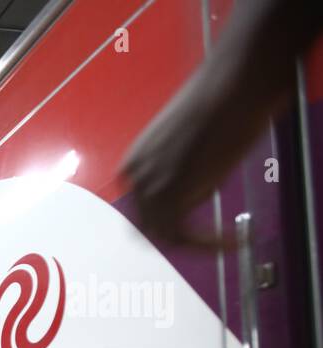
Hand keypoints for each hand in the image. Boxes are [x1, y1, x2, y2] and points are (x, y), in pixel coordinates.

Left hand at [120, 85, 236, 249]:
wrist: (229, 88)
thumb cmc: (219, 104)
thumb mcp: (188, 142)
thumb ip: (182, 169)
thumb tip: (193, 189)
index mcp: (134, 162)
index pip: (143, 205)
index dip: (165, 217)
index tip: (189, 221)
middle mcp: (135, 178)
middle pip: (148, 224)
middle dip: (177, 231)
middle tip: (205, 238)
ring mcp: (148, 188)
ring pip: (165, 233)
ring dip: (196, 240)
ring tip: (224, 239)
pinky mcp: (169, 197)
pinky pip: (183, 235)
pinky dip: (207, 243)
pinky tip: (230, 241)